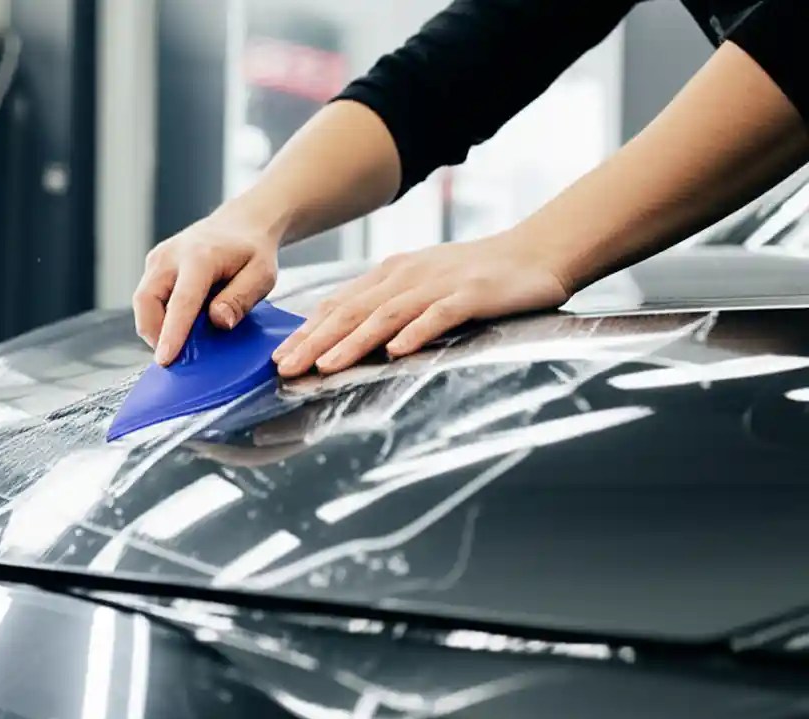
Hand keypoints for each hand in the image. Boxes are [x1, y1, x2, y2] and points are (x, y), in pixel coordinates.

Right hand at [135, 208, 280, 364]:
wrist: (241, 224)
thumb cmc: (253, 251)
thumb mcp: (262, 275)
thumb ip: (240, 298)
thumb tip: (219, 321)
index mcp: (200, 257)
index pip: (181, 301)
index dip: (172, 333)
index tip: (165, 359)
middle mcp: (171, 255)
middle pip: (146, 301)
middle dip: (154, 334)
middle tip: (175, 355)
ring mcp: (158, 258)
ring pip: (142, 301)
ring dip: (155, 326)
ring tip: (179, 340)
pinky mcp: (153, 264)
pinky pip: (146, 296)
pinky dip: (157, 316)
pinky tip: (179, 324)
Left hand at [271, 235, 571, 376]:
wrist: (535, 253)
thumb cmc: (475, 277)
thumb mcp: (421, 286)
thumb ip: (386, 307)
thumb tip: (342, 338)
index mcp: (390, 275)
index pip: (338, 305)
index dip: (307, 332)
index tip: (280, 357)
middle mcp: (406, 276)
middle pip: (352, 311)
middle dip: (315, 341)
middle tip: (286, 368)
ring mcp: (438, 284)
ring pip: (386, 315)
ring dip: (353, 342)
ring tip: (326, 366)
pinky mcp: (471, 294)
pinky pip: (438, 315)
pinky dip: (416, 332)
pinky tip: (396, 351)